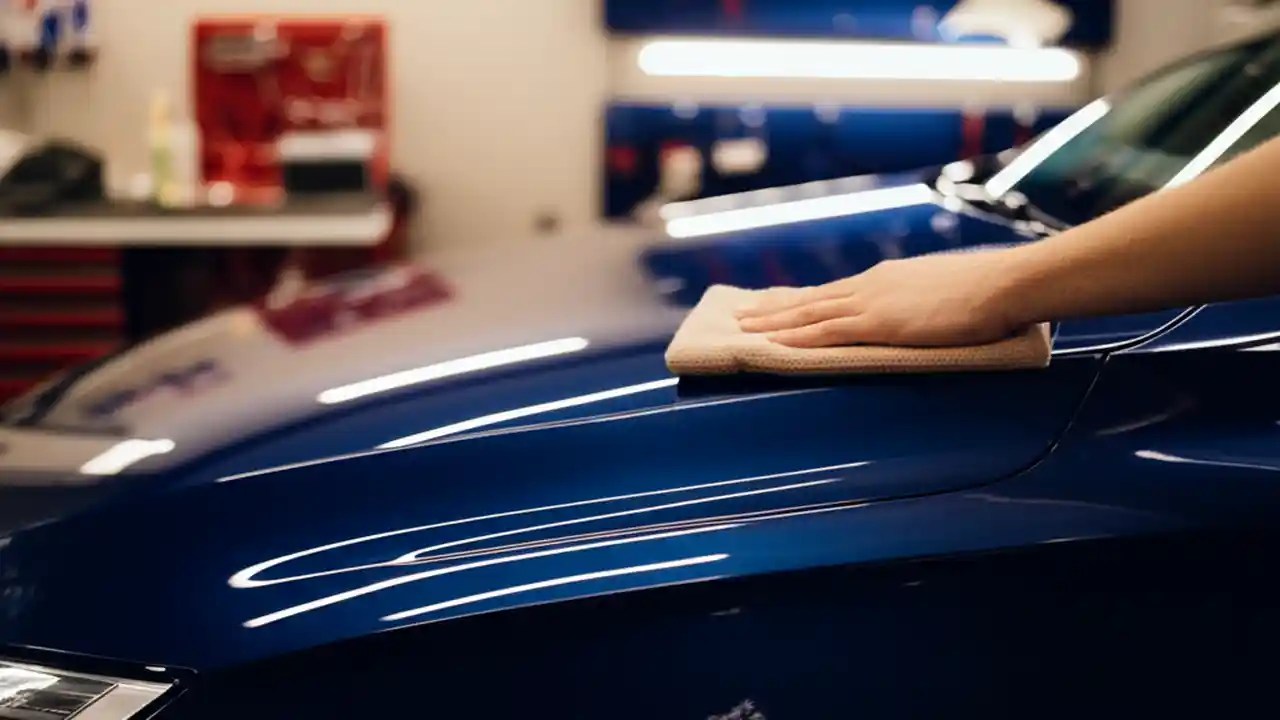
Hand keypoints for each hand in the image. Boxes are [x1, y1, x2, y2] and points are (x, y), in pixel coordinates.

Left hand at [735, 251, 1024, 347]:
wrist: (1003, 284)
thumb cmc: (988, 291)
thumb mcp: (946, 293)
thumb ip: (923, 304)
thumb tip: (920, 315)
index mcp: (886, 279)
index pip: (834, 292)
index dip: (801, 301)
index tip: (776, 304)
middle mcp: (870, 285)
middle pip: (811, 299)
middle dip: (774, 308)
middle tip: (742, 314)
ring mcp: (872, 302)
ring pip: (809, 313)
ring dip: (773, 322)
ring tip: (743, 328)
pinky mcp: (878, 323)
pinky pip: (826, 331)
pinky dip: (796, 338)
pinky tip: (774, 343)